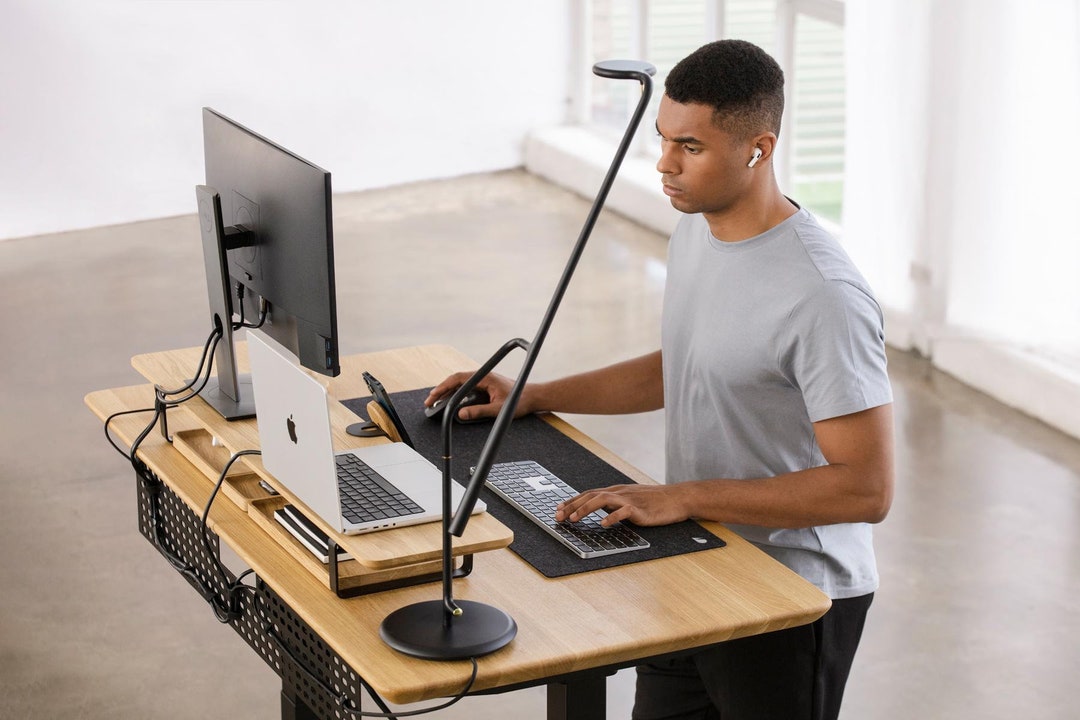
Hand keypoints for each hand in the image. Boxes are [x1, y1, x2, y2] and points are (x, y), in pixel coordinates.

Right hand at [424, 370, 526, 421]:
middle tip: (429, 403)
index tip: (433, 396)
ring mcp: (483, 381)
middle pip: (456, 381)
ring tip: (435, 403)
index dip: (443, 387)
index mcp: (484, 377)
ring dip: (448, 393)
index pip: (458, 379)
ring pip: (460, 384)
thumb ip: (479, 412)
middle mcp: (482, 376)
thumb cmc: (520, 400)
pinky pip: (467, 389)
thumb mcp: (498, 410)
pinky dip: (456, 395)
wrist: (533, 397)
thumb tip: (461, 414)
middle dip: (441, 391)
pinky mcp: (485, 386)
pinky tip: (450, 403)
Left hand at [555, 483, 688, 526]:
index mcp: (616, 491)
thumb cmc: (655, 502)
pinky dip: (612, 517)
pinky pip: (623, 511)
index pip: (589, 493)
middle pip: (591, 495)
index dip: (572, 501)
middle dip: (572, 505)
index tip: (558, 508)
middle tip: (558, 515)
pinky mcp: (640, 509)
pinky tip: (603, 523)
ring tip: (574, 518)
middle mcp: (619, 493)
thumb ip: (615, 504)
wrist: (677, 498)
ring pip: (602, 499)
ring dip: (586, 508)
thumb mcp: (630, 500)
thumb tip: (599, 512)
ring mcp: (629, 499)